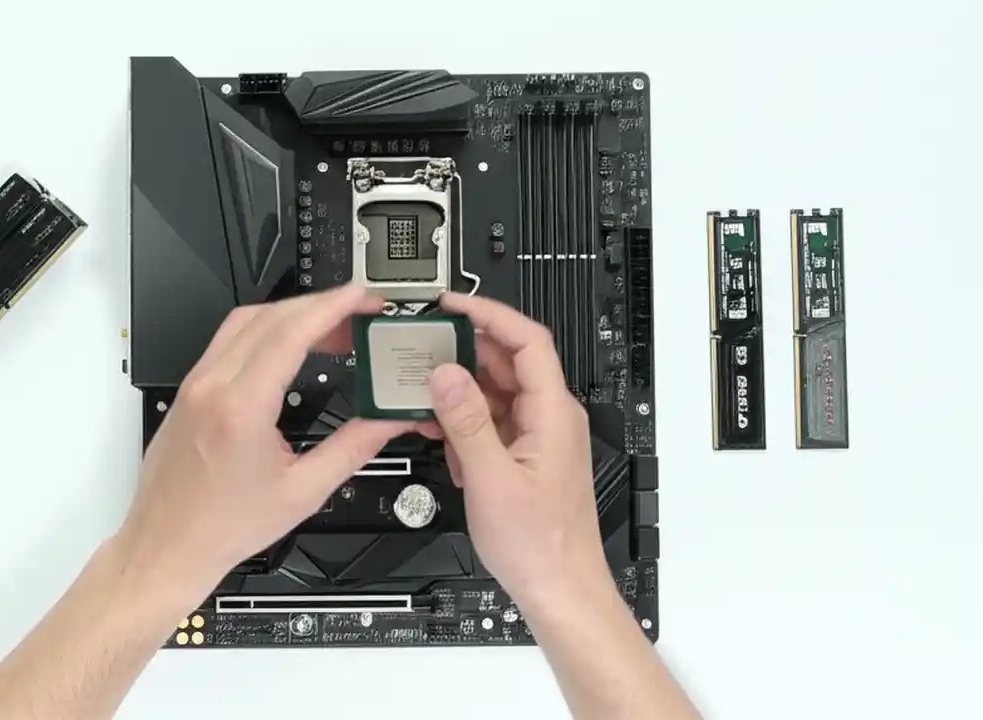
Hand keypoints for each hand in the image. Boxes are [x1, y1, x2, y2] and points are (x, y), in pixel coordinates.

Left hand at [119, 285, 414, 606]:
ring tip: (329, 328)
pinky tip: (288, 347)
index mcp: (240, 408)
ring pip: (244, 322)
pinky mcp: (188, 391)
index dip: (331, 306)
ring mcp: (194, 385)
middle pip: (269, 316)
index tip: (359, 297)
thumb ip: (353, 448)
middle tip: (357, 316)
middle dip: (319, 306)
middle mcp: (211, 387)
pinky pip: (227, 341)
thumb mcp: (303, 491)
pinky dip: (264, 332)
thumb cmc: (220, 528)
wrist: (168, 547)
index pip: (290, 331)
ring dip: (290, 314)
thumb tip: (387, 420)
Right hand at [416, 292, 613, 613]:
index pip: (527, 340)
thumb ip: (466, 421)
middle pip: (506, 362)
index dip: (489, 314)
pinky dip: (465, 423)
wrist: (559, 590)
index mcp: (553, 413)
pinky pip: (492, 422)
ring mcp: (538, 437)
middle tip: (422, 346)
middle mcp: (550, 418)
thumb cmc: (541, 546)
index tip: (452, 306)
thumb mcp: (491, 478)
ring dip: (459, 393)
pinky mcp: (525, 456)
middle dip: (463, 352)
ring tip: (424, 396)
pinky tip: (444, 438)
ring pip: (495, 393)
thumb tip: (445, 374)